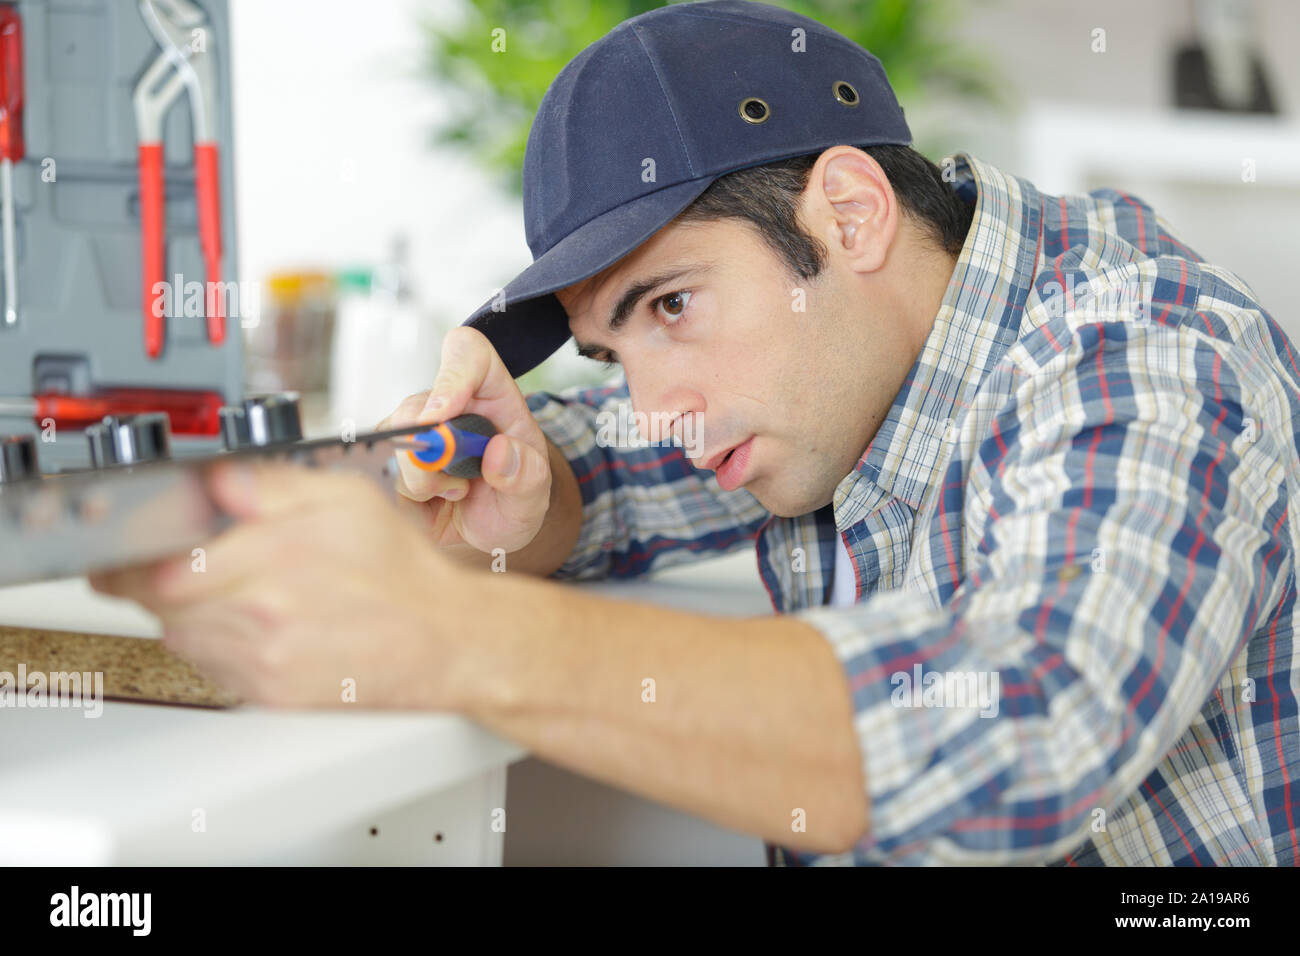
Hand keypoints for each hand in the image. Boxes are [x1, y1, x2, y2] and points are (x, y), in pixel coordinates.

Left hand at [89, 459, 475, 708]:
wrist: (444, 641)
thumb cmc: (402, 573)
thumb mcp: (346, 498)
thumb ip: (272, 484)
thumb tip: (214, 478)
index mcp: (274, 557)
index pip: (156, 568)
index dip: (128, 560)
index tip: (124, 551)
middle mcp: (261, 616)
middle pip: (160, 605)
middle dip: (157, 582)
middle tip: (181, 565)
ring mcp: (262, 661)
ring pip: (181, 637)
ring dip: (189, 613)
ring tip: (238, 592)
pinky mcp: (270, 695)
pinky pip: (212, 669)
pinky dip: (218, 646)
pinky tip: (258, 625)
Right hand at [377, 326, 552, 555]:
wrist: (492, 532)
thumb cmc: (515, 498)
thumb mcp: (535, 492)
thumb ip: (527, 474)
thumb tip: (498, 451)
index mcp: (490, 394)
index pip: (468, 353)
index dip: (452, 376)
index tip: (443, 415)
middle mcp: (447, 405)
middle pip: (416, 409)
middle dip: (430, 454)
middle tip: (459, 485)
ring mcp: (415, 431)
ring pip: (396, 448)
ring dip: (424, 484)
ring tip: (457, 494)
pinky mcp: (392, 460)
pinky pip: (384, 477)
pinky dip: (409, 501)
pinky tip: (433, 505)